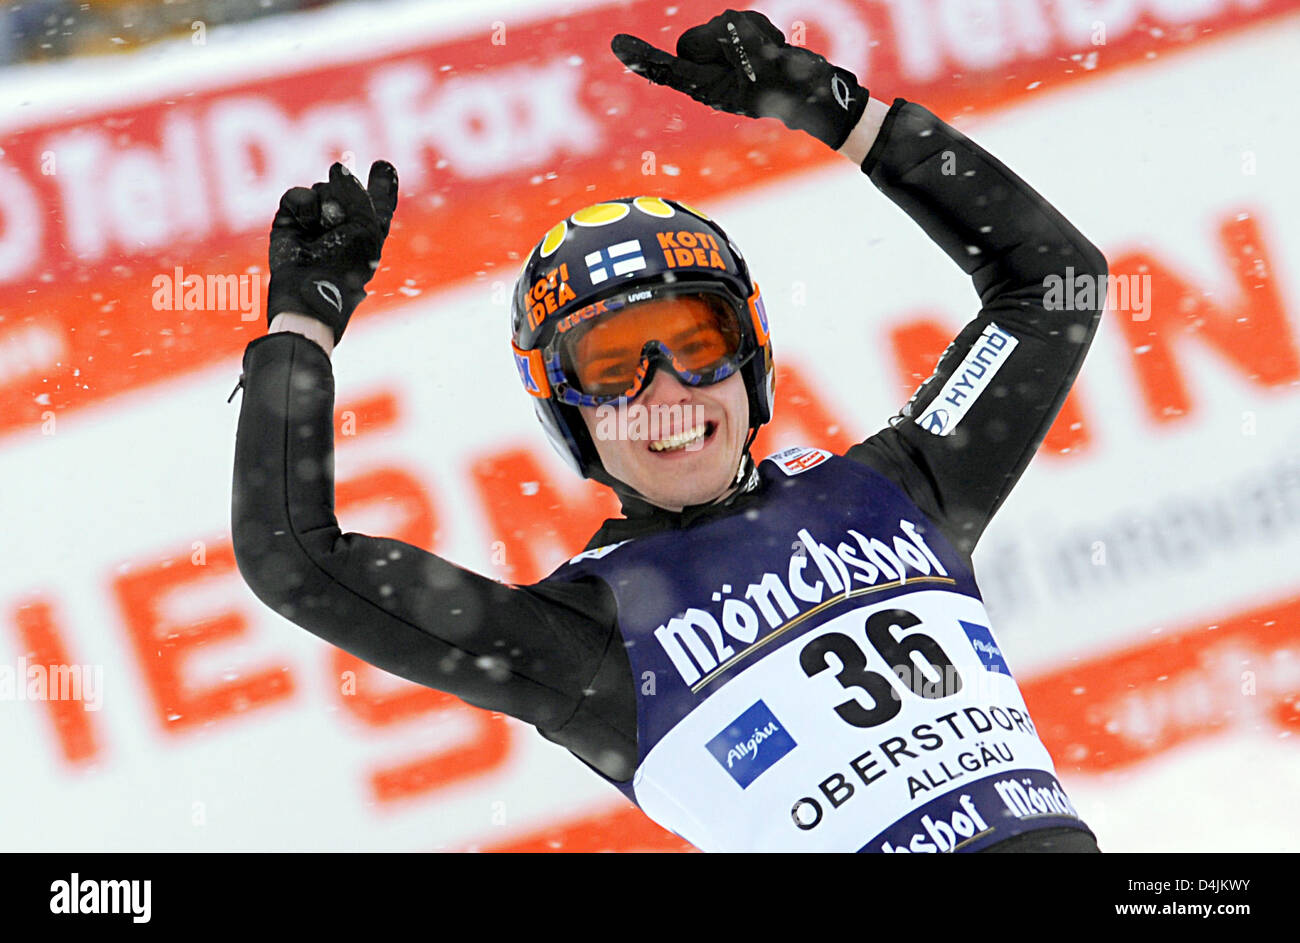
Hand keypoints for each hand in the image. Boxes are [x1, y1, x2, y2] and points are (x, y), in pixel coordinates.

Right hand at [267, 160, 397, 345]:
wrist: (309, 288)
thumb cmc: (345, 265)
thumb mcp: (366, 227)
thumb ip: (357, 192)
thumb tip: (336, 168)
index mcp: (369, 230)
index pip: (379, 201)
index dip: (383, 183)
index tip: (383, 165)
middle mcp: (344, 223)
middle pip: (347, 185)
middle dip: (345, 196)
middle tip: (341, 222)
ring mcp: (316, 220)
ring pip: (323, 187)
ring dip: (326, 206)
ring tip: (323, 232)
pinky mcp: (290, 219)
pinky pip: (298, 194)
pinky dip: (304, 206)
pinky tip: (306, 225)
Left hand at [611, 9, 867, 149]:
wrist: (817, 95)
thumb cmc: (791, 90)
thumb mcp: (764, 68)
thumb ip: (738, 44)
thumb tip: (725, 28)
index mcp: (707, 88)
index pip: (669, 69)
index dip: (644, 57)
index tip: (617, 45)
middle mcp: (710, 72)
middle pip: (696, 39)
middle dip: (721, 42)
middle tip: (754, 62)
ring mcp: (723, 58)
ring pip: (722, 25)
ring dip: (750, 35)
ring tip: (770, 59)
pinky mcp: (738, 45)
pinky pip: (741, 22)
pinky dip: (760, 31)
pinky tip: (773, 49)